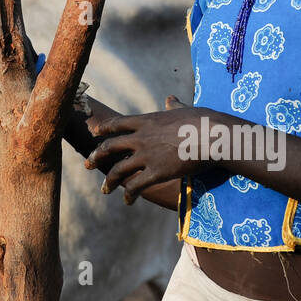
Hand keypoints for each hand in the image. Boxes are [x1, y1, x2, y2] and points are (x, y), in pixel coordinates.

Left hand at [84, 96, 204, 203]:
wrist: (212, 135)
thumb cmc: (202, 120)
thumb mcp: (184, 108)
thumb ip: (173, 105)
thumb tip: (171, 98)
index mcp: (146, 121)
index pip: (118, 123)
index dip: (105, 129)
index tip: (96, 133)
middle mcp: (141, 138)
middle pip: (110, 146)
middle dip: (97, 156)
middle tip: (88, 164)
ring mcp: (147, 155)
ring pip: (119, 170)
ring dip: (110, 181)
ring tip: (105, 189)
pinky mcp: (157, 172)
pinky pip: (136, 186)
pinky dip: (129, 195)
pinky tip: (128, 201)